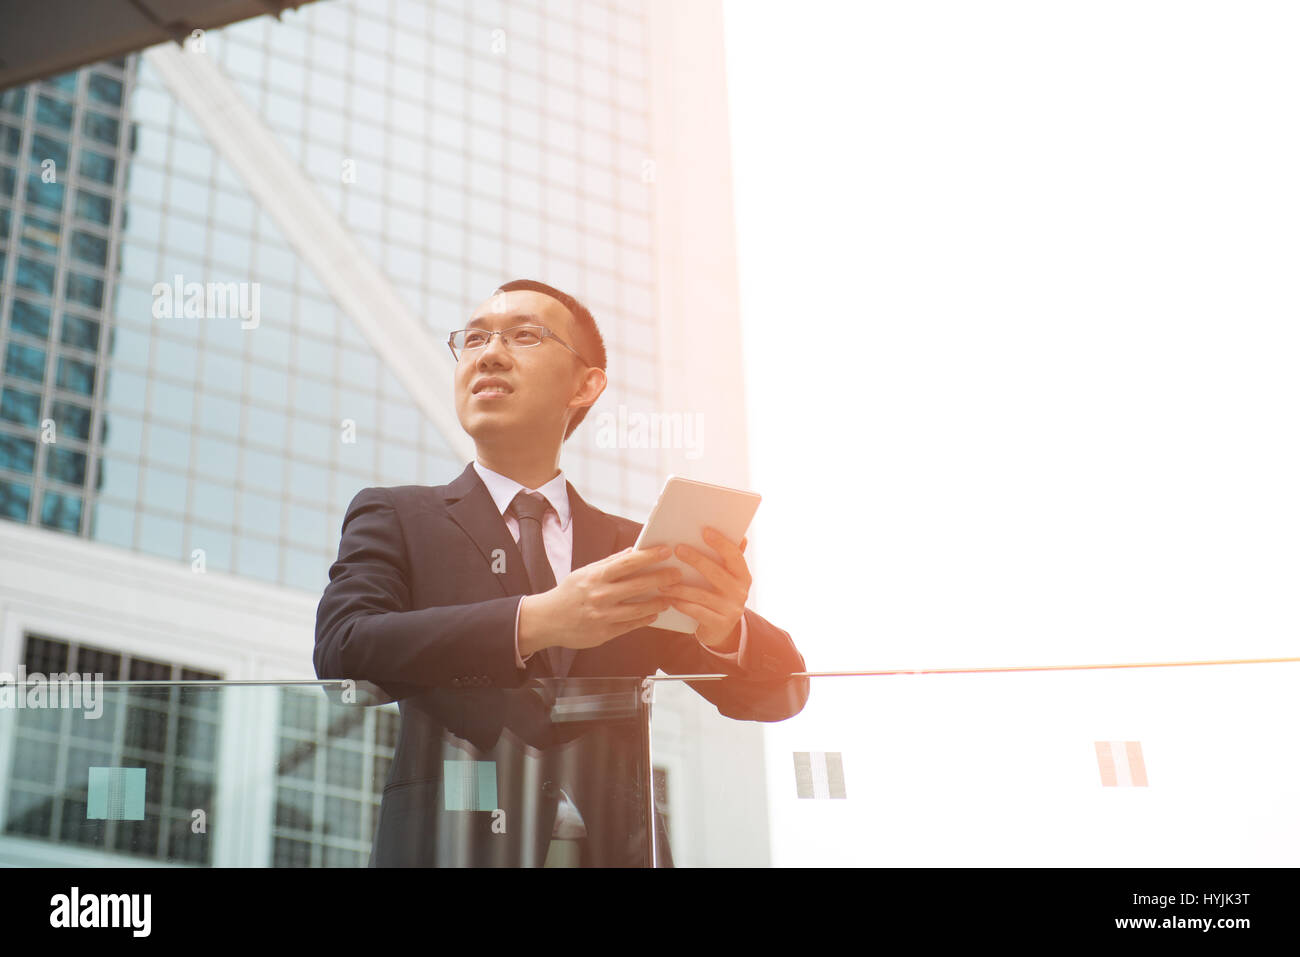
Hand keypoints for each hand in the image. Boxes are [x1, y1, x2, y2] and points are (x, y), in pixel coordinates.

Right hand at [518, 545, 681, 655]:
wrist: (548, 620)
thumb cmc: (568, 593)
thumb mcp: (585, 572)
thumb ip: (609, 563)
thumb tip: (632, 551)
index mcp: (596, 576)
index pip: (628, 563)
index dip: (649, 556)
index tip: (666, 551)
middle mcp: (601, 595)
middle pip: (639, 585)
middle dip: (662, 578)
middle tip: (677, 574)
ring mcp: (603, 616)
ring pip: (639, 608)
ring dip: (659, 602)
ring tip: (670, 597)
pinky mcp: (604, 633)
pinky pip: (631, 625)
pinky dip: (645, 619)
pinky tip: (654, 613)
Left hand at [658, 526, 750, 648]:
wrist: (721, 631)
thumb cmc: (719, 596)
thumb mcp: (727, 578)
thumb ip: (728, 558)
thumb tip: (737, 534)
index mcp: (743, 575)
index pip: (735, 556)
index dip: (721, 543)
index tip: (705, 531)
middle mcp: (741, 592)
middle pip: (716, 573)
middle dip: (696, 559)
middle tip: (678, 549)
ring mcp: (731, 609)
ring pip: (702, 594)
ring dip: (680, 587)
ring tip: (662, 581)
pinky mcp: (720, 624)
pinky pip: (697, 611)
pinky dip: (682, 604)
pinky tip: (669, 599)